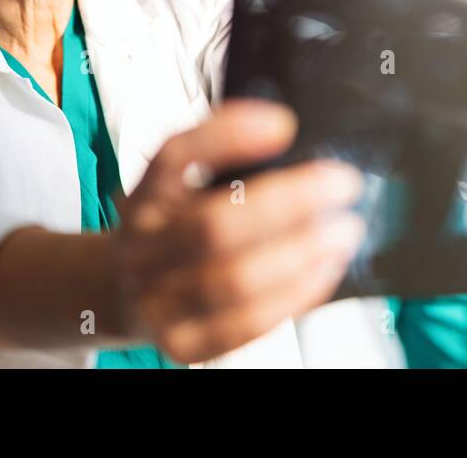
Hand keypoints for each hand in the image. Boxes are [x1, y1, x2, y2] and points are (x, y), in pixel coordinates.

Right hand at [111, 99, 364, 363]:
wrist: (122, 296)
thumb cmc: (172, 231)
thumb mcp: (177, 190)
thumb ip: (219, 162)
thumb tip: (288, 132)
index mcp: (142, 197)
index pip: (172, 158)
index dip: (225, 137)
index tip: (283, 123)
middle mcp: (141, 247)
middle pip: (212, 224)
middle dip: (288, 201)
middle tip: (342, 183)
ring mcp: (155, 300)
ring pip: (233, 280)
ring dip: (300, 253)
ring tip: (344, 230)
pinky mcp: (181, 343)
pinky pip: (245, 324)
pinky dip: (294, 295)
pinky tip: (324, 268)